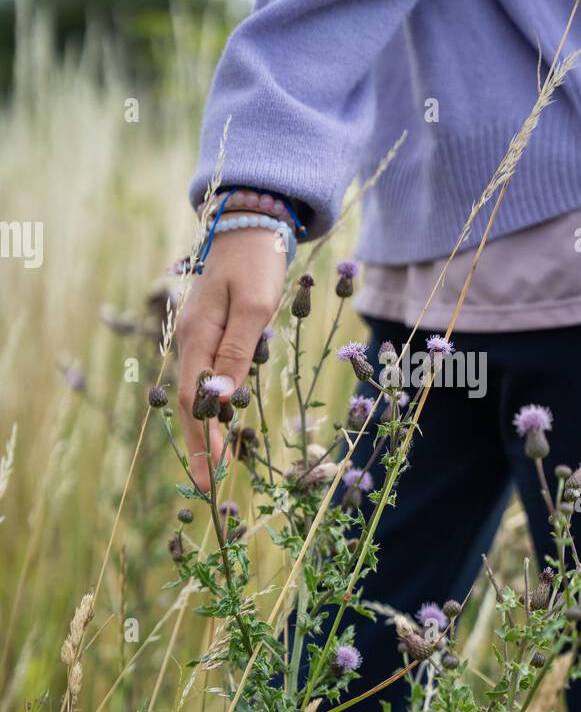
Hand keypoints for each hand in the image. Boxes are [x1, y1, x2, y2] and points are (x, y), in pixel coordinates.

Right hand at [176, 228, 286, 490]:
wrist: (252, 226)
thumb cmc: (258, 264)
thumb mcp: (255, 306)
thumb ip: (237, 351)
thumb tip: (221, 398)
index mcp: (199, 336)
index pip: (197, 399)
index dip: (203, 437)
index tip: (214, 471)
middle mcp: (193, 341)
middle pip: (192, 403)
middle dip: (199, 445)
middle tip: (209, 485)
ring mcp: (201, 338)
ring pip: (198, 393)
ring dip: (205, 430)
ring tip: (214, 466)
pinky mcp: (213, 334)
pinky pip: (208, 379)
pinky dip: (213, 407)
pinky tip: (222, 425)